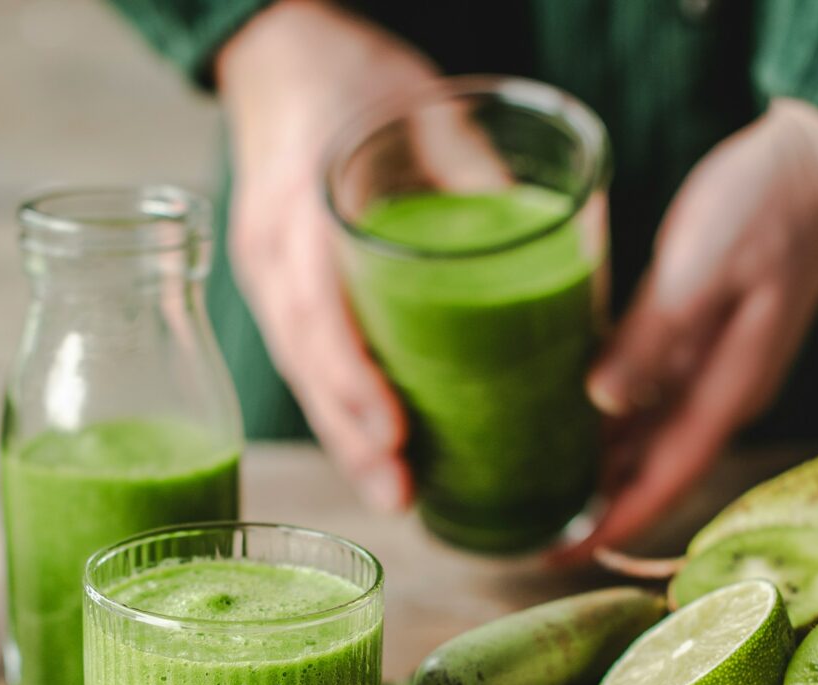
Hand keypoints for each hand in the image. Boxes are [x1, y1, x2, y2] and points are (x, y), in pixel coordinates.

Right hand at [216, 0, 430, 509]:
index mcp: (300, 202)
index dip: (353, 376)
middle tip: (400, 493)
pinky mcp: (282, 293)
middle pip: (304, 362)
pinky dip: (339, 414)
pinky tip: (376, 454)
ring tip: (395, 495)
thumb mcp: (418, 104)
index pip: (315, 307)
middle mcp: (273, 249)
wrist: (281, 57)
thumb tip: (549, 238)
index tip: (394, 431)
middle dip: (351, 437)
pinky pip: (303, 363)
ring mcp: (269, 275)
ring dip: (345, 442)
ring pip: (300, 374)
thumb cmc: (353, 80)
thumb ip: (472, 166)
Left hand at [554, 98, 817, 562]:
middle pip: (652, 471)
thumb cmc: (768, 204)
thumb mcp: (706, 269)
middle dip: (597, 506)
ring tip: (539, 486)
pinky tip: (570, 416)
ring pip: (649, 437)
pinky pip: (651, 395)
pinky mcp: (706, 337)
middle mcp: (723, 393)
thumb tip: (603, 403)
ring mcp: (716, 366)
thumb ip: (654, 338)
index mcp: (729, 391)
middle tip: (530, 528)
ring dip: (600, 466)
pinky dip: (611, 415)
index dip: (612, 524)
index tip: (558, 556)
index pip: (663, 481)